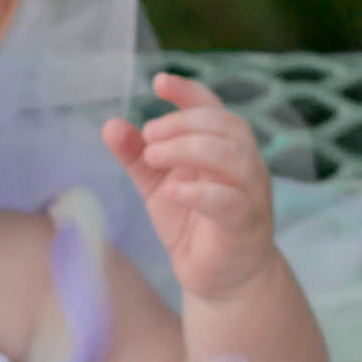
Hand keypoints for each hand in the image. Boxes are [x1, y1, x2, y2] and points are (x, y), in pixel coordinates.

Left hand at [102, 71, 276, 303]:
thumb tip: (111, 125)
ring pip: (233, 156)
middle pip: (225, 125)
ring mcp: (250, 193)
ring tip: (152, 157)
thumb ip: (136, 157)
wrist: (219, 279)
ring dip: (189, 149)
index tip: (159, 82)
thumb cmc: (192, 225)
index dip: (189, 91)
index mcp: (224, 148)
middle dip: (183, 124)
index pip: (213, 108)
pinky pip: (229, 201)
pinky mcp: (245, 225)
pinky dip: (199, 192)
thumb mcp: (157, 186)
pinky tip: (171, 192)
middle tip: (147, 138)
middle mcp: (244, 164)